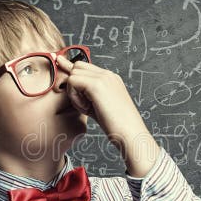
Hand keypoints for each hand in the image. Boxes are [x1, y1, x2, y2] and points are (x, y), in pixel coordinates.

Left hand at [56, 55, 158, 175]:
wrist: (130, 134)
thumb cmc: (116, 125)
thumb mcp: (98, 105)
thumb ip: (86, 94)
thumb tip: (70, 87)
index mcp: (110, 78)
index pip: (85, 66)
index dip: (74, 75)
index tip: (71, 87)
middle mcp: (108, 74)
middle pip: (77, 66)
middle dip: (73, 84)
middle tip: (83, 104)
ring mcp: (103, 78)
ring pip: (73, 73)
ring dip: (73, 92)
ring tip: (86, 107)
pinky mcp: (97, 85)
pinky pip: (72, 82)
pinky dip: (74, 97)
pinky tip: (86, 108)